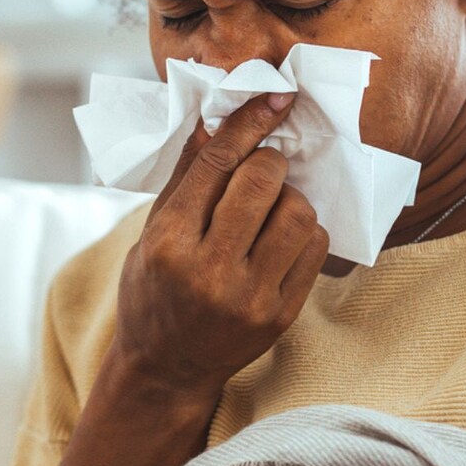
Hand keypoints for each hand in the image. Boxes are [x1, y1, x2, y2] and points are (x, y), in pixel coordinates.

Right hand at [107, 93, 330, 401]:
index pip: (216, 166)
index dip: (248, 124)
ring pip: (298, 213)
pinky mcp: (279, 316)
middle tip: (263, 169)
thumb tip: (212, 121)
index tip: (274, 96)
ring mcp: (248, 297)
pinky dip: (305, 231)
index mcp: (169, 243)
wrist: (166, 369)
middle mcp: (208, 271)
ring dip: (290, 197)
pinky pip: (315, 249)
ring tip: (271, 208)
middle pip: (262, 183)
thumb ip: (184, 179)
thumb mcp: (150, 235)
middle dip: (269, 162)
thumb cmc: (153, 292)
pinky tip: (282, 238)